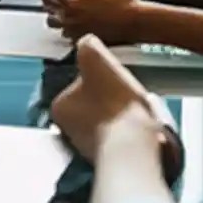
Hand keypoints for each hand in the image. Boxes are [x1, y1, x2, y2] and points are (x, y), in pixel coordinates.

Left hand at [37, 0, 142, 42]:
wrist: (133, 21)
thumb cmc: (118, 0)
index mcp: (69, 4)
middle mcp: (67, 20)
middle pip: (48, 5)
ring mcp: (73, 31)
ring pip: (53, 20)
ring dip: (56, 10)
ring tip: (68, 4)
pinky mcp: (80, 39)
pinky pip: (64, 31)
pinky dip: (66, 24)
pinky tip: (77, 17)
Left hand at [51, 35, 164, 162]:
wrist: (134, 145)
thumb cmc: (114, 105)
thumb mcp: (95, 59)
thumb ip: (87, 46)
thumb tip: (86, 43)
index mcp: (60, 107)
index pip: (78, 83)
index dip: (100, 76)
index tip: (114, 76)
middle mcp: (69, 131)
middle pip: (94, 103)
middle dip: (111, 97)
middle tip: (127, 93)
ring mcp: (90, 148)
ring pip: (109, 121)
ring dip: (123, 114)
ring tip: (137, 109)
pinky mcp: (112, 159)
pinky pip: (122, 138)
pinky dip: (132, 131)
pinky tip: (142, 126)